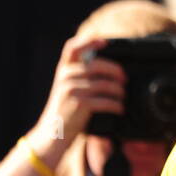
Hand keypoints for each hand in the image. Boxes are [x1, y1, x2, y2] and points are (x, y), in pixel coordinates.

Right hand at [29, 34, 125, 158]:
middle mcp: (66, 77)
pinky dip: (116, 105)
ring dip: (118, 91)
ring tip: (122, 96)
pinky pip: (106, 101)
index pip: (73, 48)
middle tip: (124, 79)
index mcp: (63, 70)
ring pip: (104, 84)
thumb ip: (80, 76)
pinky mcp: (80, 104)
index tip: (105, 42)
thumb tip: (109, 68)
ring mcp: (71, 90)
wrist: (51, 134)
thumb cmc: (64, 111)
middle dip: (115, 71)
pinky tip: (119, 109)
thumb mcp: (67, 89)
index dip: (90, 41)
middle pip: (97, 65)